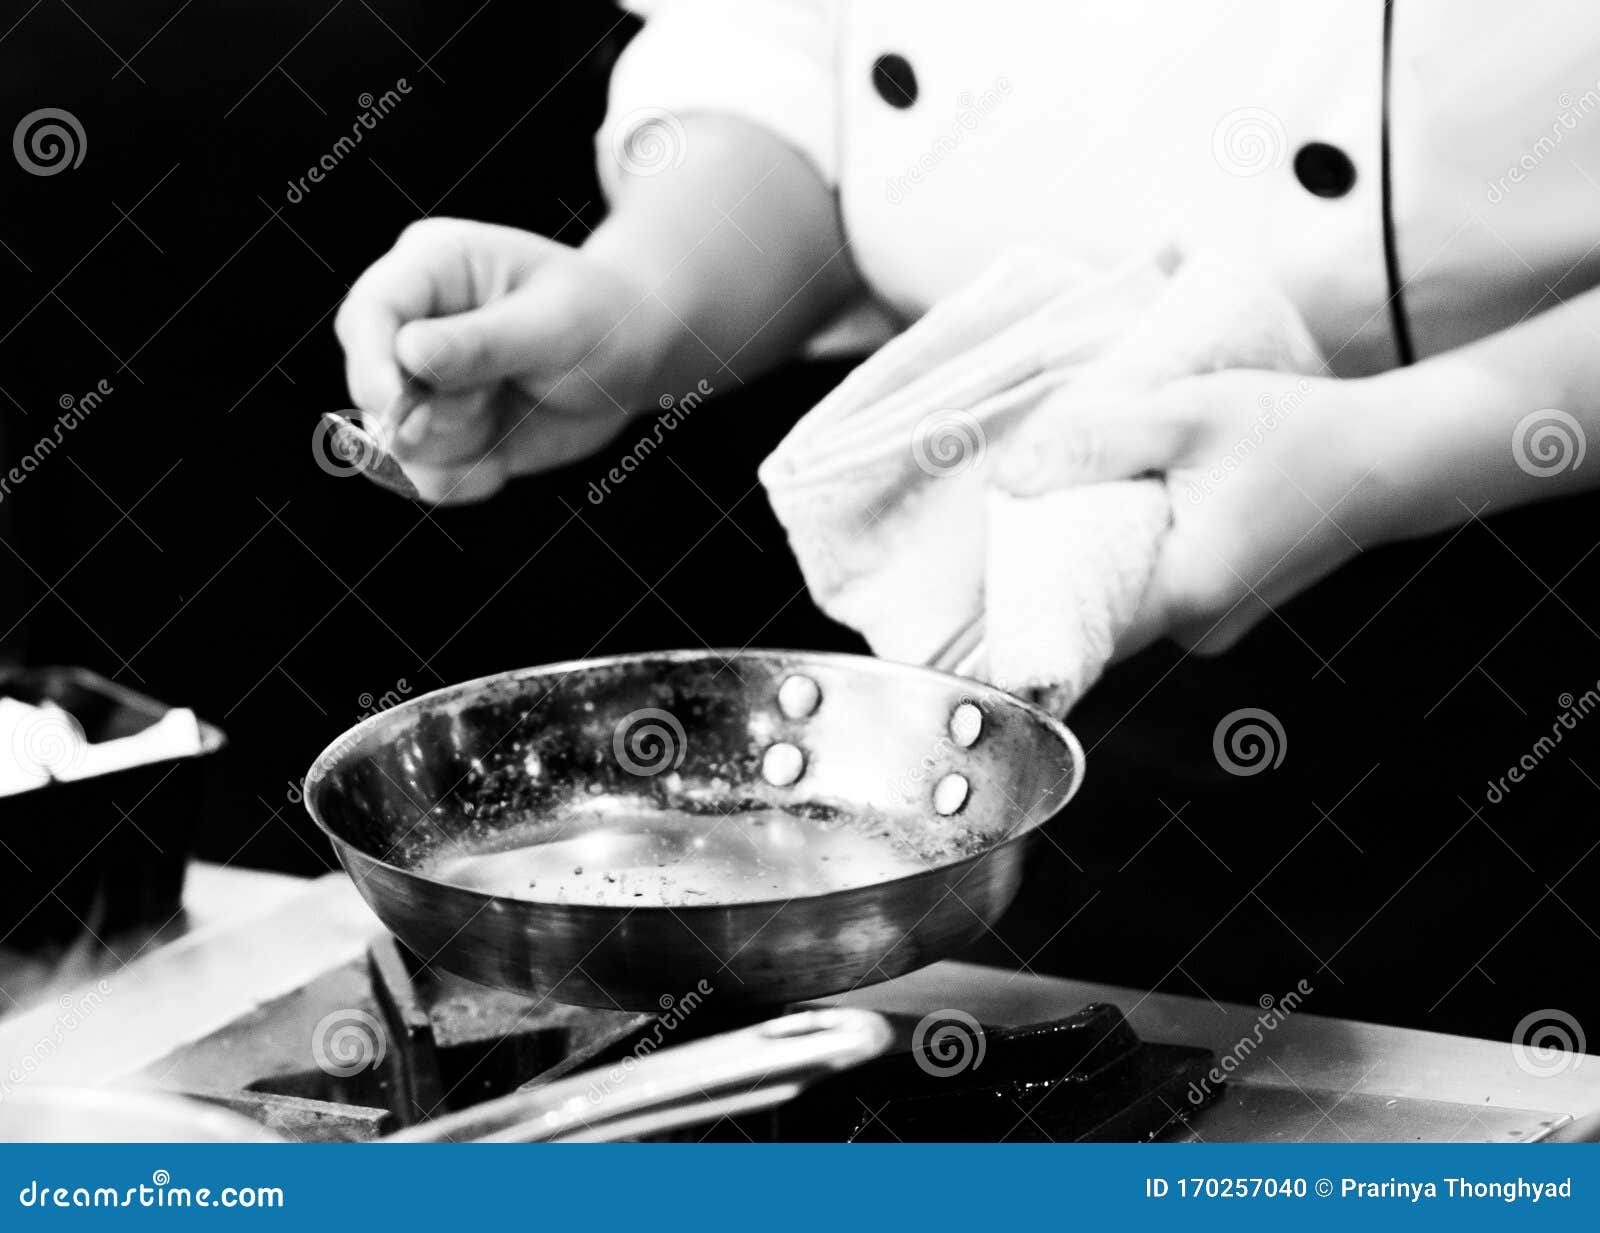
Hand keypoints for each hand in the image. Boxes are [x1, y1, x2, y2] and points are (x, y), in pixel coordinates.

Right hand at [335, 218, 674, 502]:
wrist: (632, 357)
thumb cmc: (600, 318)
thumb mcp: (555, 323)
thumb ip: (482, 341)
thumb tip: (407, 354)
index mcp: (433, 264)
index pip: (370, 311)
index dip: (370, 361)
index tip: (394, 406)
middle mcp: (414, 321)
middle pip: (369, 382)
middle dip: (424, 414)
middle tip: (488, 404)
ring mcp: (422, 380)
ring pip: (397, 440)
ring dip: (455, 444)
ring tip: (506, 407)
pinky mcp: (441, 430)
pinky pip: (423, 476)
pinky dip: (462, 478)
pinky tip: (500, 459)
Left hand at [994, 370, 1399, 653]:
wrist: (1392, 457)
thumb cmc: (1298, 430)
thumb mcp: (1186, 414)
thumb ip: (1095, 443)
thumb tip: (1010, 479)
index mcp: (1183, 593)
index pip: (1070, 621)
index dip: (1022, 589)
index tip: (994, 553)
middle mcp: (1195, 628)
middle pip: (1089, 611)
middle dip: (1055, 561)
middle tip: (1036, 501)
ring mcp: (1212, 627)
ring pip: (1121, 602)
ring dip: (1096, 556)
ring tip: (1089, 494)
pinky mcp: (1222, 610)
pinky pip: (1153, 593)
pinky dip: (1133, 556)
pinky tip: (1136, 506)